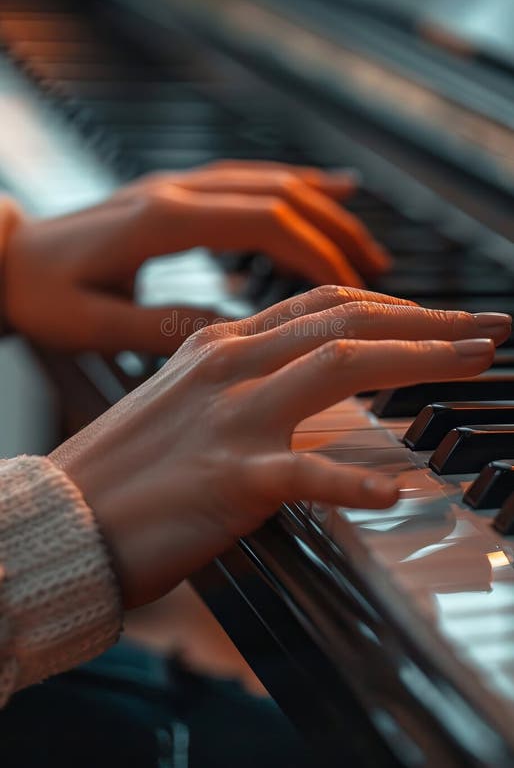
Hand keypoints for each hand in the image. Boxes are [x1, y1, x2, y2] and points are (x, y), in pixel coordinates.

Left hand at [4, 163, 388, 352]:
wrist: (4, 260)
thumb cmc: (40, 293)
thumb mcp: (95, 323)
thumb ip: (167, 325)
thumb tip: (241, 333)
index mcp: (160, 221)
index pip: (261, 223)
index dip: (314, 251)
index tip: (351, 286)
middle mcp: (176, 192)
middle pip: (279, 195)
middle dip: (336, 232)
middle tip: (377, 272)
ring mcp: (177, 187)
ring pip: (270, 182)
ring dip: (324, 210)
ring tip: (365, 247)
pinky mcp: (174, 194)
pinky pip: (247, 179)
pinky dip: (295, 185)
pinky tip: (326, 192)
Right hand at [51, 286, 509, 607]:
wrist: (64, 515)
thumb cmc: (125, 465)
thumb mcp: (183, 395)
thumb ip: (243, 376)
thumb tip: (304, 376)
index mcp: (221, 346)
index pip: (323, 305)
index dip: (393, 304)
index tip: (441, 316)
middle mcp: (230, 367)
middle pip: (346, 322)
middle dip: (428, 321)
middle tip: (488, 328)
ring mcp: (232, 419)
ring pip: (340, 367)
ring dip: (419, 361)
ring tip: (475, 362)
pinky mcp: (230, 481)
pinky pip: (308, 473)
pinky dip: (359, 479)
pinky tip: (400, 489)